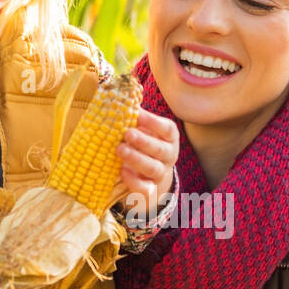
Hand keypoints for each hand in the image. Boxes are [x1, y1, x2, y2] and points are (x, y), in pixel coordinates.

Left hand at [116, 109, 178, 224]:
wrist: (149, 176)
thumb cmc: (143, 144)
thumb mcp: (143, 130)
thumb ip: (134, 117)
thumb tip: (119, 98)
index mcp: (169, 138)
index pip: (167, 129)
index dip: (153, 122)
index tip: (137, 114)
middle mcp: (169, 156)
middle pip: (161, 149)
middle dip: (144, 141)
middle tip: (127, 133)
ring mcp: (160, 174)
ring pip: (153, 168)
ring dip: (136, 159)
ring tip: (120, 149)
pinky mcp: (150, 190)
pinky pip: (145, 188)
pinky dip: (134, 181)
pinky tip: (122, 171)